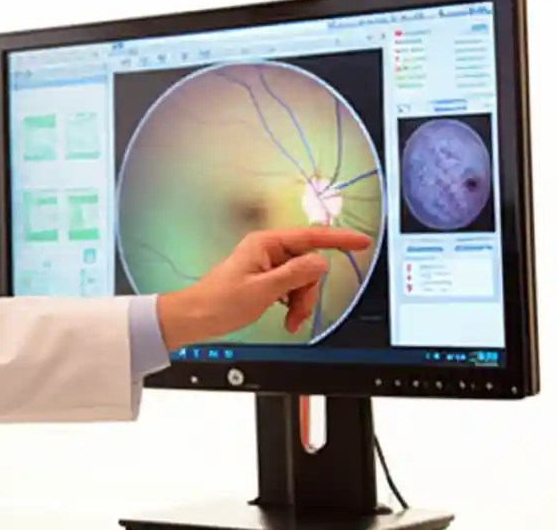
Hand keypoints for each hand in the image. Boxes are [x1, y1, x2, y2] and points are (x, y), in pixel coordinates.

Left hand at [156, 227, 371, 349]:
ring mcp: (267, 265)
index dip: (339, 240)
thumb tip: (321, 262)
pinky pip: (292, 288)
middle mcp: (267, 251)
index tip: (361, 242)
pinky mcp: (266, 279)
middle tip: (297, 311)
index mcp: (265, 244)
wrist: (196, 318)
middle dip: (309, 291)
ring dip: (301, 301)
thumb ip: (295, 275)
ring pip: (303, 279)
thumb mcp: (263, 290)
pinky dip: (293, 304)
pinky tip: (285, 316)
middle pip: (309, 264)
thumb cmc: (219, 302)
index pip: (311, 237)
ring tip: (289, 319)